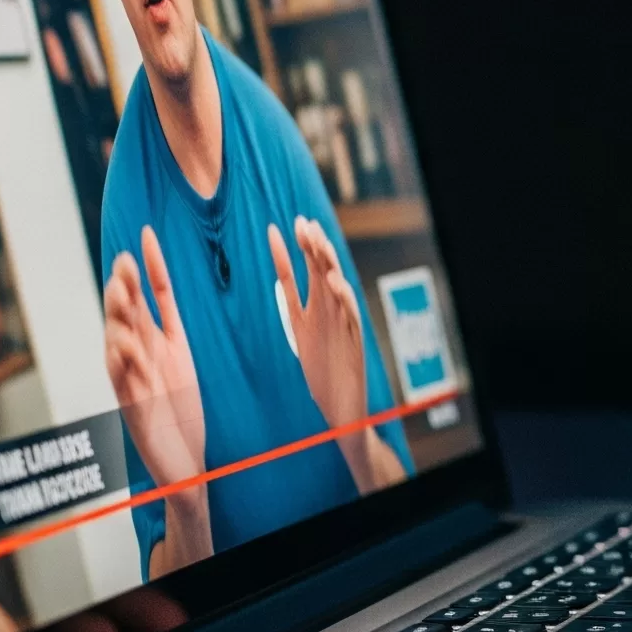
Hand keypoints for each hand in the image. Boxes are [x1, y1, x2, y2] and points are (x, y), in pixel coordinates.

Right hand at [103, 226, 205, 488]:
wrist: (182, 459)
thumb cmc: (179, 409)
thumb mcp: (178, 358)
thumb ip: (168, 326)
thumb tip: (156, 286)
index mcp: (158, 341)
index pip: (153, 293)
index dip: (150, 264)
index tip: (146, 234)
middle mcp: (140, 356)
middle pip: (130, 314)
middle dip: (126, 287)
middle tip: (124, 262)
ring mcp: (133, 381)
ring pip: (120, 341)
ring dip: (120, 317)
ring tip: (121, 291)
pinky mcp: (133, 407)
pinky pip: (124, 383)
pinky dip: (121, 364)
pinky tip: (120, 345)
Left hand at [269, 217, 368, 432]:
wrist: (344, 409)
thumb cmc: (324, 377)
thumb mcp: (304, 340)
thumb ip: (297, 314)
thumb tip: (284, 290)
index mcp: (310, 313)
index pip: (296, 275)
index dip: (286, 252)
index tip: (276, 227)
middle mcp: (327, 313)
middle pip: (319, 272)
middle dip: (311, 247)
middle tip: (301, 222)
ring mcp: (342, 324)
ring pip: (336, 286)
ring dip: (327, 263)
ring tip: (317, 241)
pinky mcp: (354, 340)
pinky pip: (350, 314)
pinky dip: (343, 297)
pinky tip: (334, 281)